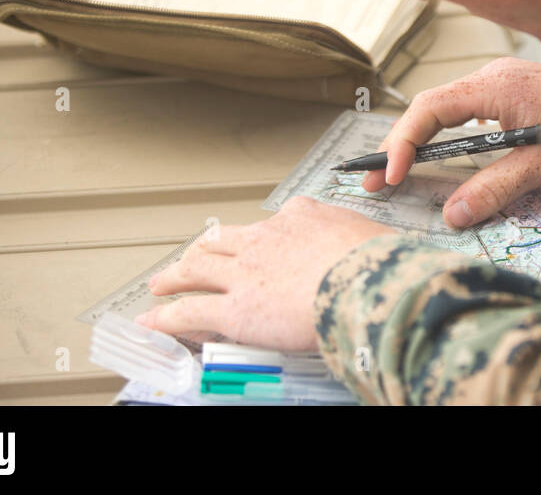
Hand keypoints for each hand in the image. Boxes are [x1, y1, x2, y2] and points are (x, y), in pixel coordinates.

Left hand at [136, 197, 397, 350]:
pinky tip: (153, 323)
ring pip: (197, 268)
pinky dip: (166, 318)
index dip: (258, 237)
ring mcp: (245, 272)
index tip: (255, 243)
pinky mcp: (234, 308)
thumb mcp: (374, 237)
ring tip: (161, 285)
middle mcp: (266, 239)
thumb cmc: (379, 261)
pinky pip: (189, 311)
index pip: (273, 222)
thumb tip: (387, 252)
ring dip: (175, 276)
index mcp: (303, 216)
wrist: (366, 279)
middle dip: (202, 250)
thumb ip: (364, 244)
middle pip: (222, 240)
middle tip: (187, 259)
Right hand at [365, 57, 540, 228]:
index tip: (388, 175)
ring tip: (392, 171)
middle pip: (430, 106)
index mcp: (496, 85)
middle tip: (371, 181)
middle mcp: (493, 75)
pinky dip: (441, 132)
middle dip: (398, 144)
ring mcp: (502, 79)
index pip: (430, 109)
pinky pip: (463, 108)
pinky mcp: (511, 89)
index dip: (403, 142)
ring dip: (417, 138)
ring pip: (444, 106)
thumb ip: (498, 187)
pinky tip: (432, 155)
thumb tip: (454, 215)